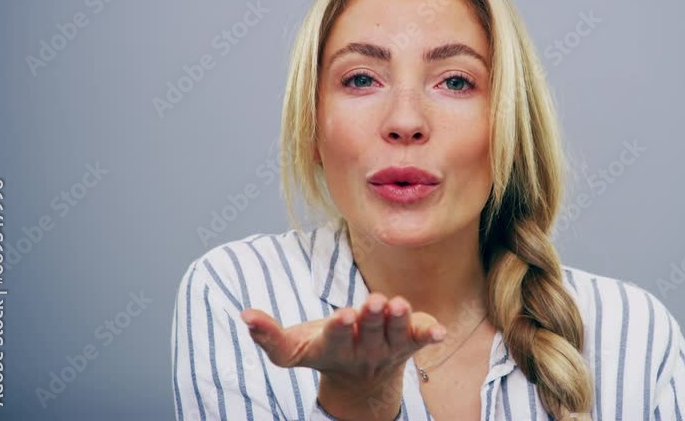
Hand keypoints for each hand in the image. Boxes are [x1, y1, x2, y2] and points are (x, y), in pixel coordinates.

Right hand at [240, 292, 445, 382]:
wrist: (360, 383)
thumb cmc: (323, 350)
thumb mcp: (292, 349)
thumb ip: (268, 335)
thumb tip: (245, 316)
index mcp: (335, 348)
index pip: (336, 338)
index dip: (340, 328)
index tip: (342, 315)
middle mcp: (364, 349)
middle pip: (369, 333)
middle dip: (371, 318)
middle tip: (374, 302)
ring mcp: (389, 346)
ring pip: (396, 333)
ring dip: (399, 320)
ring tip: (399, 305)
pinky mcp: (410, 341)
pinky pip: (421, 339)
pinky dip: (430, 334)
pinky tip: (439, 331)